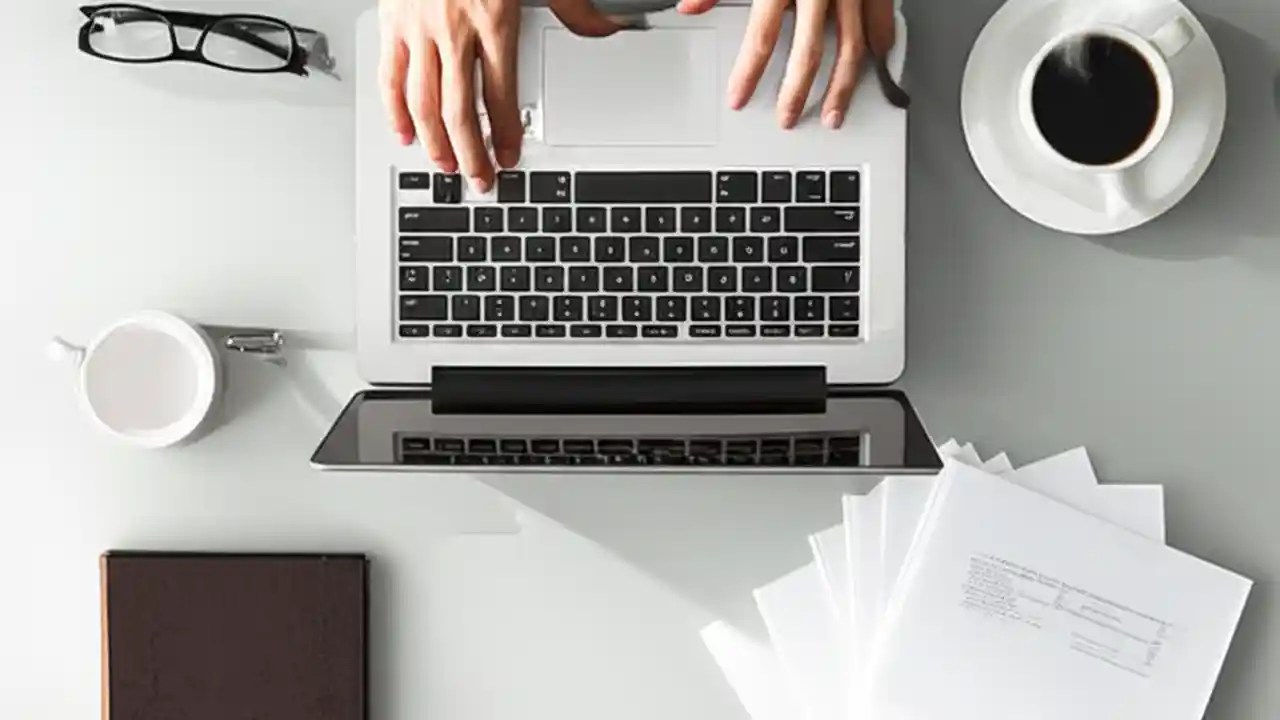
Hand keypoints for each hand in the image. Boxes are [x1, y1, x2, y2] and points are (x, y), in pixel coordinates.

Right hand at [379, 0, 620, 191]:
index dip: (506, 134)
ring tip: (447, 166)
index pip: (501, 94)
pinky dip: (395, 109)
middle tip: (480, 180)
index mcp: (494, 19)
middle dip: (471, 152)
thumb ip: (576, 7)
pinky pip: (391, 75)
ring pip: (423, 101)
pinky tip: (405, 134)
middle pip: (460, 111)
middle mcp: (454, 29)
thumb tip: (609, 29)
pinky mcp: (391, 21)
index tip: (511, 158)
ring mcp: (418, 28)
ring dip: (435, 142)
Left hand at [677, 0, 895, 129]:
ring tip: (834, 114)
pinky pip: (882, 19)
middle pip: (810, 53)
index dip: (749, 74)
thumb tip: (690, 6)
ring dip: (843, 87)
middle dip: (798, 92)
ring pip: (853, 48)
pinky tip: (876, 63)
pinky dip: (880, 44)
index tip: (739, 99)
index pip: (761, 39)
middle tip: (788, 118)